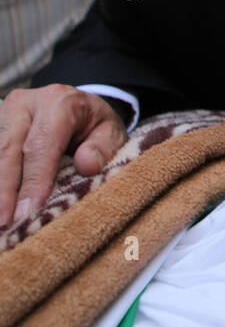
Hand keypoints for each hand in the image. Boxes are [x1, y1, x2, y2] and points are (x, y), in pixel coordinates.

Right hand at [0, 85, 127, 228]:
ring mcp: (5, 112)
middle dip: (5, 191)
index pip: (42, 145)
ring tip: (0, 221)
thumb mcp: (112, 132)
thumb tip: (86, 165)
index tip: (29, 212)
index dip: (34, 181)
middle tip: (4, 224)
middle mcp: (26, 103)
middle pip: (9, 149)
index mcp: (59, 102)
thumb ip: (104, 148)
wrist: (78, 104)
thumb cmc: (94, 124)